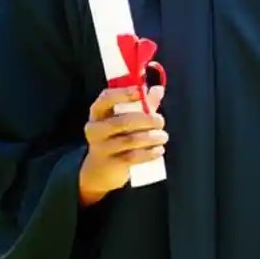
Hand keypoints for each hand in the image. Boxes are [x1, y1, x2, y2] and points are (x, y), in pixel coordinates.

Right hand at [79, 86, 167, 205]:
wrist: (100, 169)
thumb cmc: (115, 137)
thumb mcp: (125, 118)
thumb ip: (143, 104)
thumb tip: (158, 89)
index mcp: (97, 113)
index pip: (106, 98)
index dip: (123, 93)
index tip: (141, 91)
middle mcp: (95, 129)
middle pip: (122, 121)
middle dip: (146, 120)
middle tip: (160, 121)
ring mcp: (101, 148)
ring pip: (130, 140)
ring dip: (151, 137)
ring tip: (163, 136)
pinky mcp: (110, 164)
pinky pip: (132, 157)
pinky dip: (149, 153)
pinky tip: (159, 150)